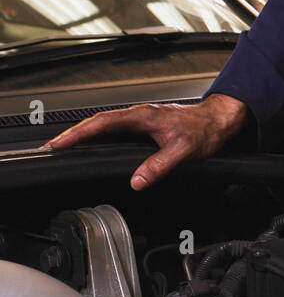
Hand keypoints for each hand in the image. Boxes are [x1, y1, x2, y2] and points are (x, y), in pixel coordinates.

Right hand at [45, 94, 250, 190]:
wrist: (219, 120)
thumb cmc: (204, 130)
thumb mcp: (184, 151)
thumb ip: (159, 165)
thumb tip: (137, 181)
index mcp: (143, 116)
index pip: (102, 123)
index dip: (79, 134)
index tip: (59, 144)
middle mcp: (139, 115)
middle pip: (97, 122)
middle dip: (72, 134)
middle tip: (51, 148)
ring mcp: (141, 119)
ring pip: (105, 124)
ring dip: (83, 134)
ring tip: (63, 147)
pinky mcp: (145, 125)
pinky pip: (115, 128)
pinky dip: (98, 136)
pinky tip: (92, 145)